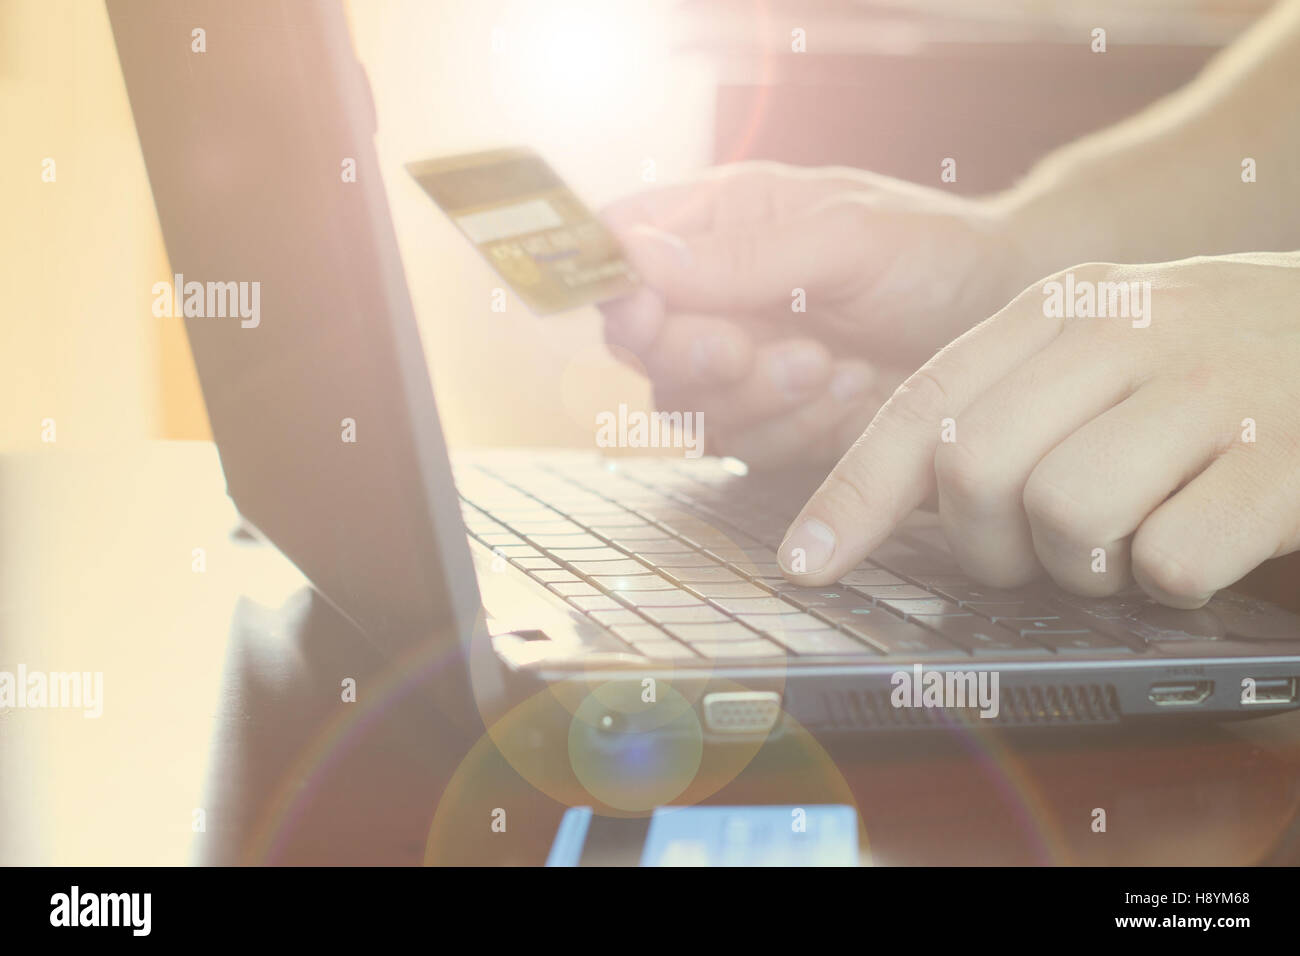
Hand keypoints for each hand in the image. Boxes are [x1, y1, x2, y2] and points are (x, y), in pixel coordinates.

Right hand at [598, 162, 1043, 467]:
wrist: (1003, 324)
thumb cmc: (934, 253)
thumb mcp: (847, 236)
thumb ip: (745, 254)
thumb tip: (637, 259)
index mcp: (716, 221)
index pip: (619, 246)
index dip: (612, 283)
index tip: (643, 307)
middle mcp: (712, 295)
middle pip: (637, 343)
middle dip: (690, 354)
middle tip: (743, 347)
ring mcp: (737, 366)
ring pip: (684, 406)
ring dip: (753, 397)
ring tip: (829, 364)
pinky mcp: (771, 424)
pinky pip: (742, 449)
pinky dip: (793, 431)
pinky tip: (851, 394)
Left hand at [778, 253, 1299, 607]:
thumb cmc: (1214, 370)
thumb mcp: (1101, 355)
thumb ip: (1002, 406)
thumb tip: (880, 509)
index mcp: (1061, 308)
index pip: (922, 407)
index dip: (852, 497)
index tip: (803, 567)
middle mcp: (1127, 331)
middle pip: (975, 472)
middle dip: (986, 546)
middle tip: (1036, 553)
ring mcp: (1212, 389)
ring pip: (1065, 517)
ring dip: (1083, 566)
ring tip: (1130, 540)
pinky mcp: (1288, 460)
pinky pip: (1168, 562)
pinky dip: (1170, 583)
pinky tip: (1203, 545)